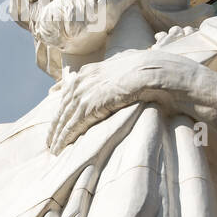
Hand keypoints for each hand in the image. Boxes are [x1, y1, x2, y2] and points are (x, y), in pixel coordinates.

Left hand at [46, 49, 197, 153]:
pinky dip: (65, 137)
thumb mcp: (135, 70)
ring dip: (59, 134)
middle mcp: (87, 76)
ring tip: (54, 149)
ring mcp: (88, 89)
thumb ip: (121, 76)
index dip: (67, 107)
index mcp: (97, 67)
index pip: (74, 89)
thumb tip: (122, 82)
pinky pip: (73, 124)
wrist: (165, 75)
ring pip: (66, 115)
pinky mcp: (91, 103)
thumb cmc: (158, 74)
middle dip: (58, 122)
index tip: (61, 121)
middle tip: (51, 139)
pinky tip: (61, 148)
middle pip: (65, 103)